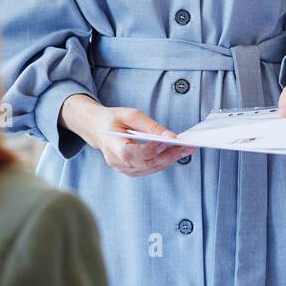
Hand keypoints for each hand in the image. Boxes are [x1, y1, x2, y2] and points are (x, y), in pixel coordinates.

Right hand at [60, 94, 194, 177]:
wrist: (98, 128)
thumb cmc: (113, 119)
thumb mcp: (131, 115)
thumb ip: (151, 126)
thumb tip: (171, 136)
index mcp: (113, 146)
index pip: (131, 153)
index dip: (150, 150)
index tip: (168, 142)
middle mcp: (117, 161)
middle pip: (146, 164)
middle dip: (169, 156)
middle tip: (187, 147)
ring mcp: (124, 168)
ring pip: (150, 168)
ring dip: (170, 160)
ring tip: (186, 149)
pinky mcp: (131, 170)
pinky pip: (150, 169)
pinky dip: (163, 162)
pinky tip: (175, 153)